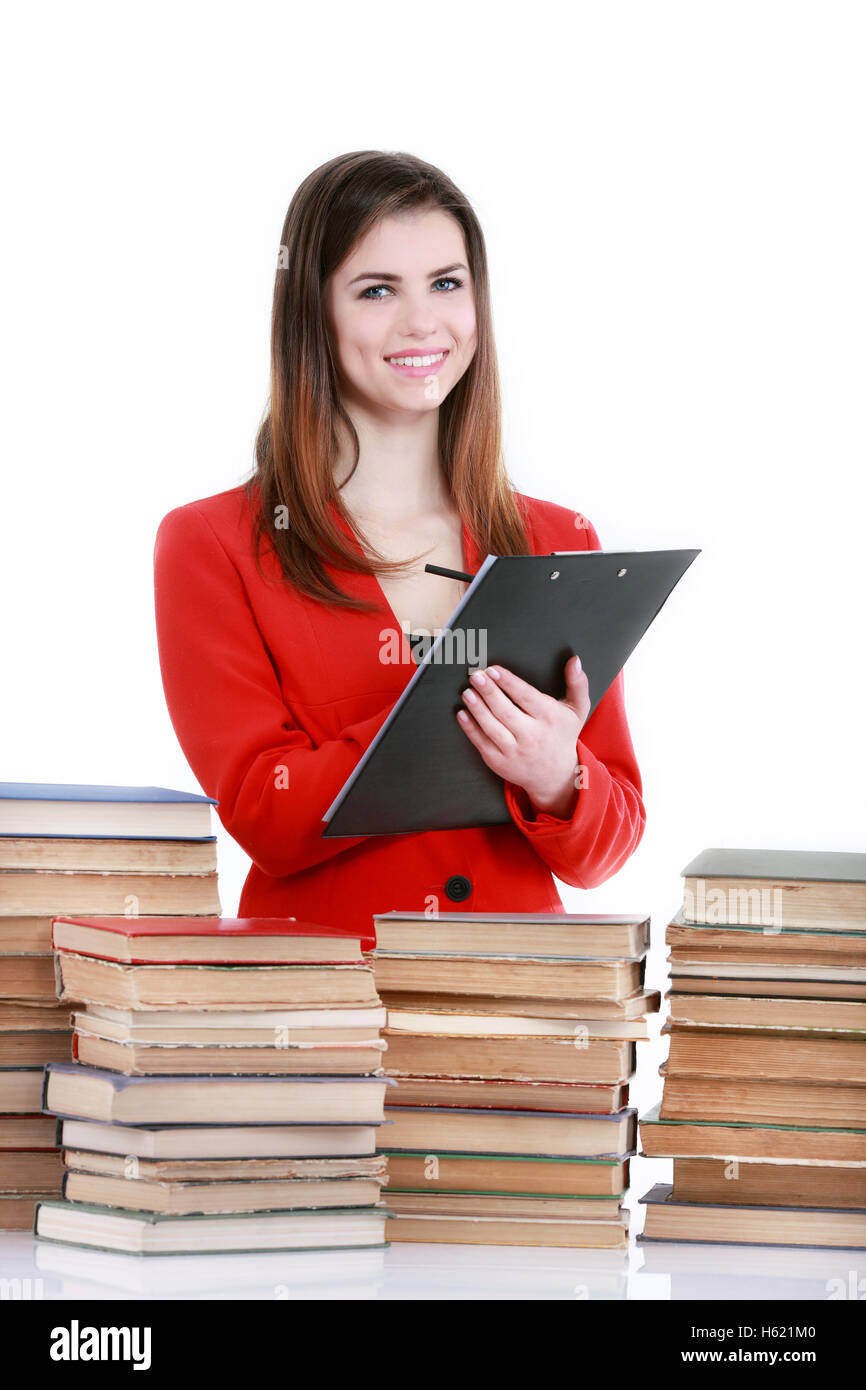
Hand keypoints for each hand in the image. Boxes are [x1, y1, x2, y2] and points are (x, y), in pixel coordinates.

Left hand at [455, 655, 590, 818]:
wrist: (556, 776)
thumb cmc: (563, 736)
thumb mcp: (577, 710)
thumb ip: (577, 684)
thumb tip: (575, 661)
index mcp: (549, 718)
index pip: (526, 697)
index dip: (508, 682)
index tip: (493, 669)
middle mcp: (532, 736)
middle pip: (506, 711)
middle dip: (488, 692)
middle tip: (476, 676)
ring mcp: (514, 751)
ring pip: (492, 728)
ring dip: (477, 709)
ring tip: (467, 692)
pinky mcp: (499, 762)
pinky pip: (482, 743)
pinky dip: (470, 729)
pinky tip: (462, 714)